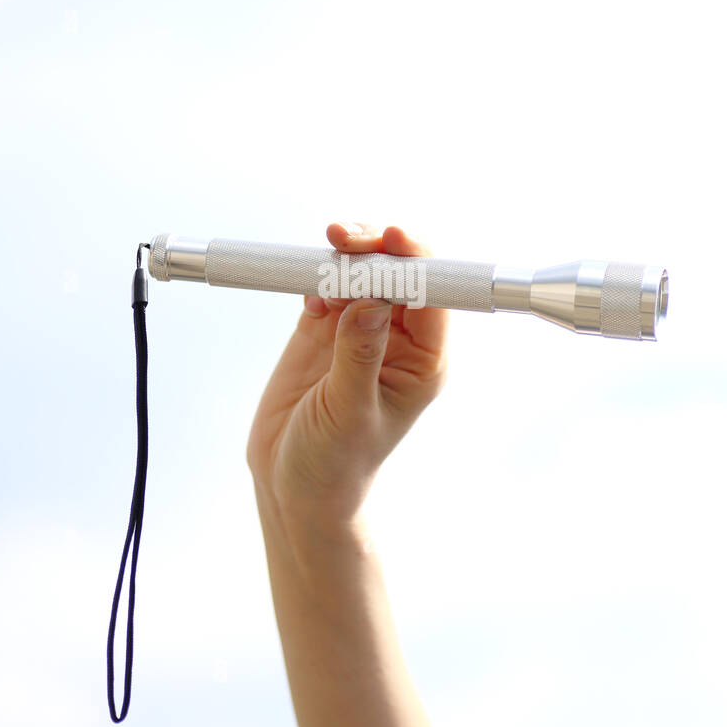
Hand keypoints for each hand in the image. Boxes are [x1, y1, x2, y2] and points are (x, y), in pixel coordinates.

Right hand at [246, 220, 447, 525]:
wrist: (294, 488)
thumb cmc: (335, 465)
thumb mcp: (349, 411)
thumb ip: (359, 354)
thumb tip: (372, 299)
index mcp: (423, 361)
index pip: (432, 296)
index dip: (416, 261)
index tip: (392, 239)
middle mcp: (397, 339)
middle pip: (398, 273)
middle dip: (376, 248)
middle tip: (343, 237)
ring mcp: (359, 331)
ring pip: (361, 273)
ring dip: (344, 256)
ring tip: (326, 249)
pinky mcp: (322, 330)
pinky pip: (325, 286)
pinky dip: (315, 276)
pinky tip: (307, 289)